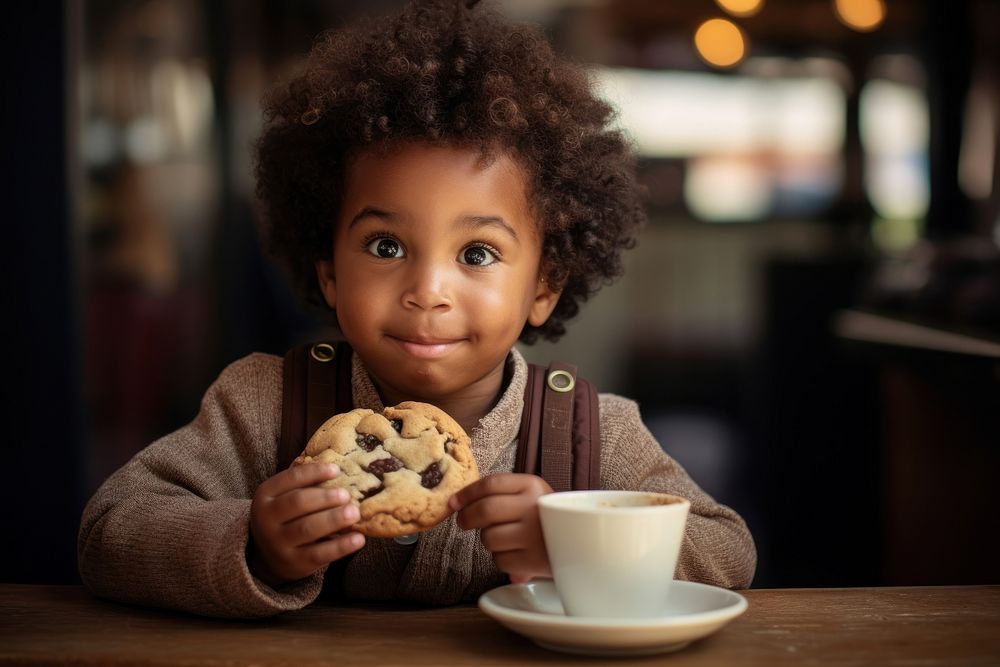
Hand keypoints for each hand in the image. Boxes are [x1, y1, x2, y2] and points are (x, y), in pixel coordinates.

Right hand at [248, 463, 364, 587]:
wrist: (269, 556)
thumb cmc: (287, 517)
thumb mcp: (285, 497)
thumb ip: (307, 485)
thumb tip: (341, 473)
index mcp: (265, 495)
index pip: (290, 478)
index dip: (314, 472)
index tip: (336, 470)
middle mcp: (266, 519)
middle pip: (298, 503)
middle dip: (325, 498)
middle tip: (347, 495)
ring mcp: (278, 543)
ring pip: (307, 528)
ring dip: (334, 519)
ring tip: (355, 513)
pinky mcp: (293, 563)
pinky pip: (319, 554)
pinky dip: (341, 546)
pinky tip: (358, 539)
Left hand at [449, 473, 552, 583]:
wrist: (585, 543)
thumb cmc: (548, 518)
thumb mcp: (532, 497)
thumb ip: (499, 495)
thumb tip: (454, 504)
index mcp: (533, 486)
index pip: (490, 484)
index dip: (466, 494)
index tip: (453, 502)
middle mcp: (534, 507)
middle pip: (485, 510)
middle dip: (466, 517)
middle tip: (462, 522)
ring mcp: (534, 535)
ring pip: (489, 538)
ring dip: (488, 541)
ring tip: (504, 540)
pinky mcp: (534, 560)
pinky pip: (500, 560)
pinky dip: (501, 560)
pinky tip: (515, 555)